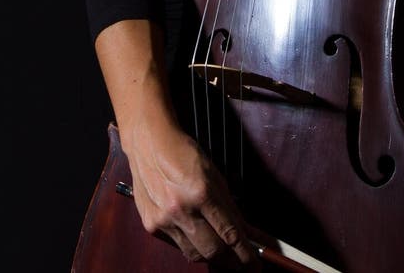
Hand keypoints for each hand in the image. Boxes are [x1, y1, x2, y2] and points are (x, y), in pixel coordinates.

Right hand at [123, 114, 259, 269]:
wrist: (149, 142)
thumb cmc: (183, 153)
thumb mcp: (214, 175)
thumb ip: (229, 207)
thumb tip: (247, 232)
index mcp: (201, 192)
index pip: (229, 233)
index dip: (245, 253)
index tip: (254, 264)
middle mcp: (181, 209)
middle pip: (213, 251)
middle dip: (230, 259)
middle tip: (239, 259)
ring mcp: (163, 219)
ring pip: (194, 253)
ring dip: (210, 253)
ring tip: (218, 246)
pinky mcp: (150, 225)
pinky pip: (176, 244)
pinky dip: (189, 242)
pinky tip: (194, 232)